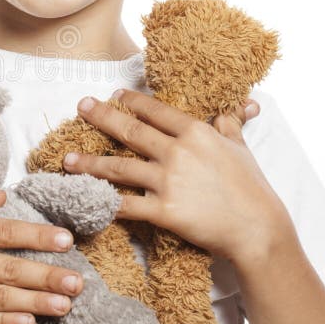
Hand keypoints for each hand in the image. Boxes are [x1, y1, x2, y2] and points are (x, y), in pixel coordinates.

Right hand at [0, 191, 83, 323]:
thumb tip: (2, 195)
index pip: (3, 231)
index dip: (36, 236)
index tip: (65, 239)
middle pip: (7, 267)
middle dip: (46, 275)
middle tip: (78, 282)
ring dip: (34, 301)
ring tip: (63, 306)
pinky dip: (2, 321)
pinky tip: (26, 322)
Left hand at [63, 90, 291, 265]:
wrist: (258, 229)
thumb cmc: (251, 187)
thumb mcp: (240, 147)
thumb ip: (230, 124)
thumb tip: (236, 105)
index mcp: (195, 133)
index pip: (155, 110)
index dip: (132, 101)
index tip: (114, 94)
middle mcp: (177, 152)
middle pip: (130, 132)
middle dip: (101, 117)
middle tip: (81, 106)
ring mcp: (168, 182)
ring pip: (119, 168)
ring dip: (89, 163)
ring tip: (66, 159)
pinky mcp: (164, 212)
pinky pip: (126, 205)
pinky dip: (104, 202)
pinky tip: (85, 197)